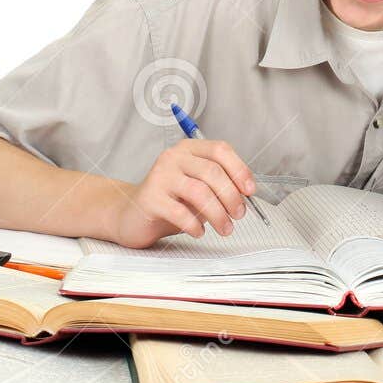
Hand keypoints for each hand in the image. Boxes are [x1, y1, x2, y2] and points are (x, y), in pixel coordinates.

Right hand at [111, 139, 257, 246]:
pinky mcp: (149, 198)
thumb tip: (245, 196)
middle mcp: (173, 157)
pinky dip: (195, 225)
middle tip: (239, 215)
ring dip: (218, 214)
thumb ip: (218, 186)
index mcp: (189, 149)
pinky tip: (199, 232)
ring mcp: (160, 176)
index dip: (240, 169)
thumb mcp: (198, 188)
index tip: (250, 191)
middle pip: (212, 171)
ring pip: (199, 191)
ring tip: (225, 228)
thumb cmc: (170, 202)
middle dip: (231, 196)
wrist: (132, 215)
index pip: (220, 150)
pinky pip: (180, 212)